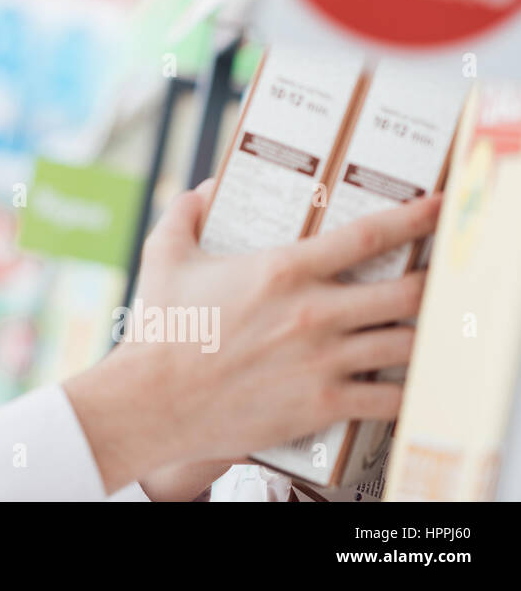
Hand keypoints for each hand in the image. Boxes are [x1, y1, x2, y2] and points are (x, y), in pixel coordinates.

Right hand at [62, 180, 437, 494]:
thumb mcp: (164, 256)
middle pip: (407, 293)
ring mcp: (323, 361)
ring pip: (406, 345)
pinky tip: (405, 386)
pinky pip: (390, 400)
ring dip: (420, 337)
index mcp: (283, 270)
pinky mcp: (323, 404)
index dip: (415, 217)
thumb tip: (206, 187)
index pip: (369, 236)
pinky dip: (406, 392)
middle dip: (431, 284)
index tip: (439, 208)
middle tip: (437, 279)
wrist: (153, 399)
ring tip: (422, 332)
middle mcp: (314, 313)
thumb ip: (186, 213)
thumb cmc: (160, 329)